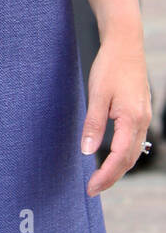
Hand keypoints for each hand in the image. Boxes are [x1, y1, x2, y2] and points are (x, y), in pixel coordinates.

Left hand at [81, 34, 151, 195]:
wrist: (125, 43)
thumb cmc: (110, 66)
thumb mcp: (97, 94)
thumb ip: (94, 124)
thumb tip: (88, 151)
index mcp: (132, 119)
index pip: (119, 158)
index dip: (105, 176)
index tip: (90, 188)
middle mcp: (142, 121)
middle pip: (129, 159)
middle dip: (111, 177)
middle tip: (92, 189)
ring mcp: (144, 116)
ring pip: (134, 151)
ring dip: (118, 167)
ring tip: (100, 177)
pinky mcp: (141, 111)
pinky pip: (135, 140)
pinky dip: (124, 154)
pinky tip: (113, 156)